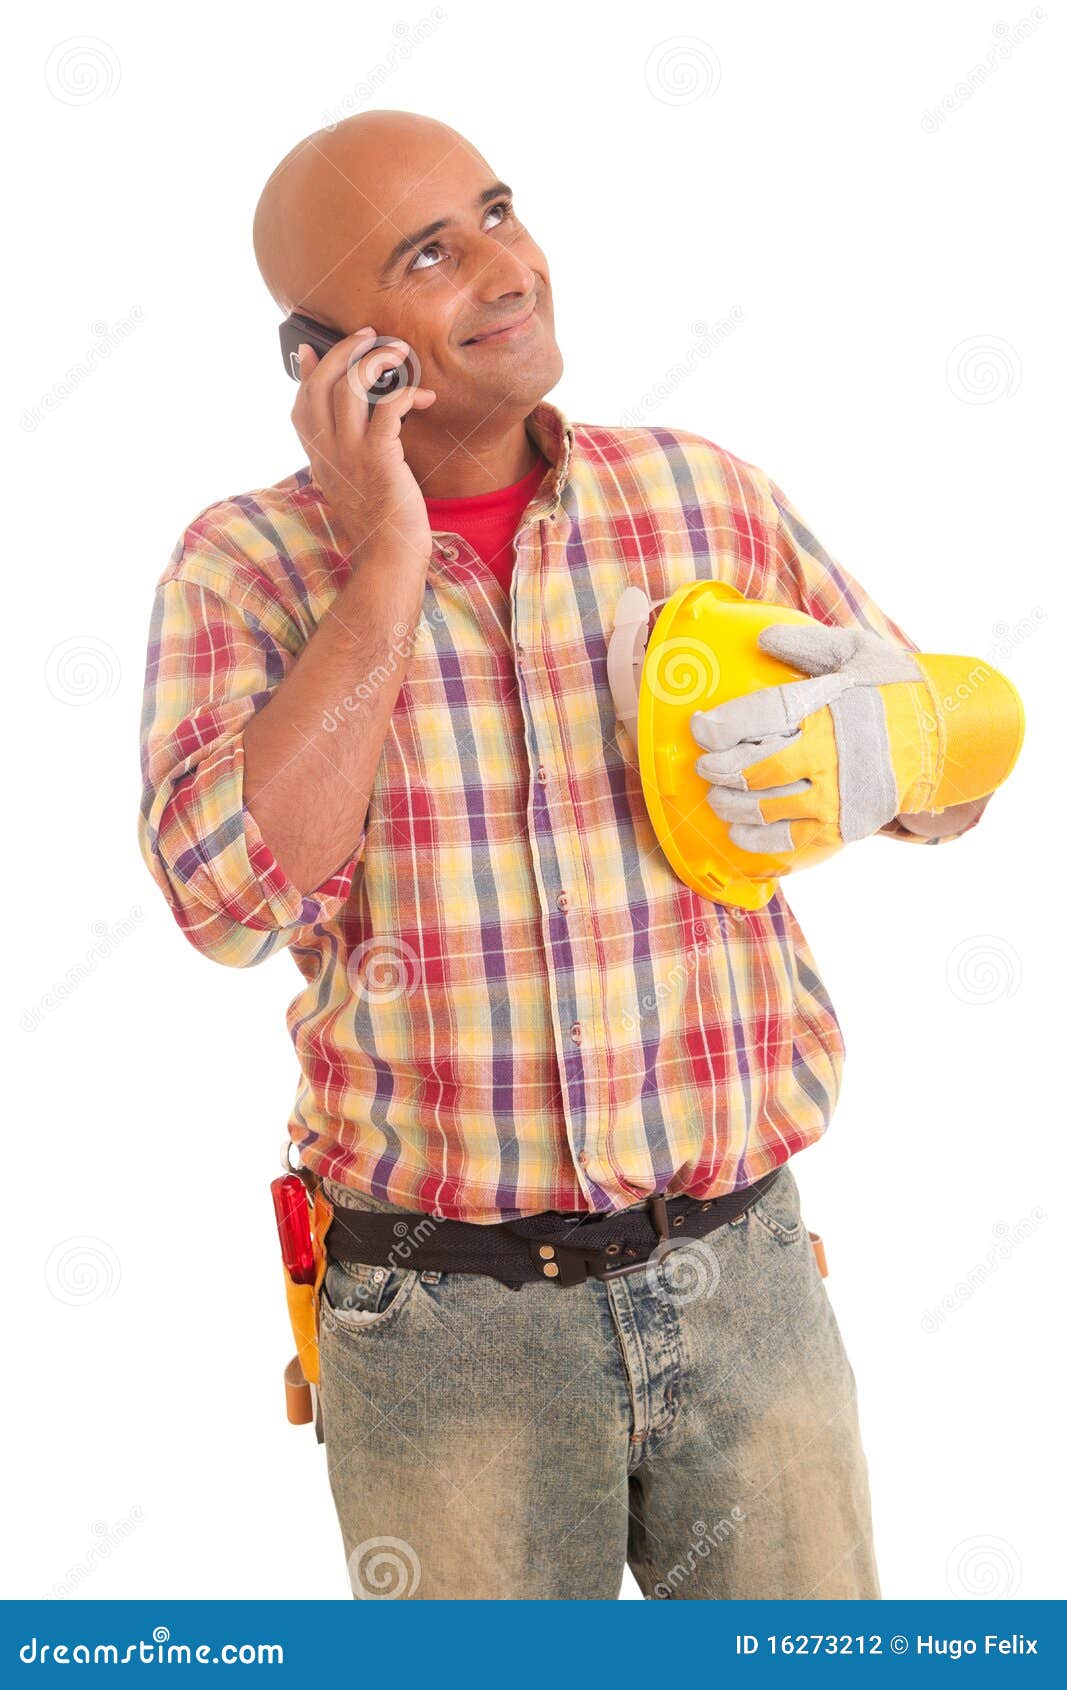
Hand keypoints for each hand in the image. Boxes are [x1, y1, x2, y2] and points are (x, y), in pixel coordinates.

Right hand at [290, 328, 436, 567]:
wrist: (389, 558)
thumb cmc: (380, 526)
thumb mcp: (351, 489)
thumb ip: (346, 459)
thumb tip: (356, 436)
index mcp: (319, 459)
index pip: (301, 405)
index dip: (307, 373)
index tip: (312, 349)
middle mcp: (328, 452)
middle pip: (321, 383)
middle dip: (343, 351)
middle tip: (368, 336)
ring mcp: (350, 453)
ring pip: (349, 385)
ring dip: (375, 360)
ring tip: (397, 352)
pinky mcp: (379, 457)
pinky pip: (388, 406)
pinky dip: (406, 393)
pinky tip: (423, 398)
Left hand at [688, 622, 942, 854]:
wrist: (943, 738)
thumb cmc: (894, 690)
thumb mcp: (857, 652)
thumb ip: (808, 645)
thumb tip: (762, 638)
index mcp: (826, 708)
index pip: (757, 717)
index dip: (719, 726)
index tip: (699, 727)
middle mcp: (826, 755)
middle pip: (751, 768)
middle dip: (717, 769)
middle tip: (705, 766)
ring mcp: (834, 795)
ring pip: (763, 806)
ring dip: (729, 803)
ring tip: (717, 795)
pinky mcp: (841, 825)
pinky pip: (787, 838)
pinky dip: (756, 837)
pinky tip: (738, 830)